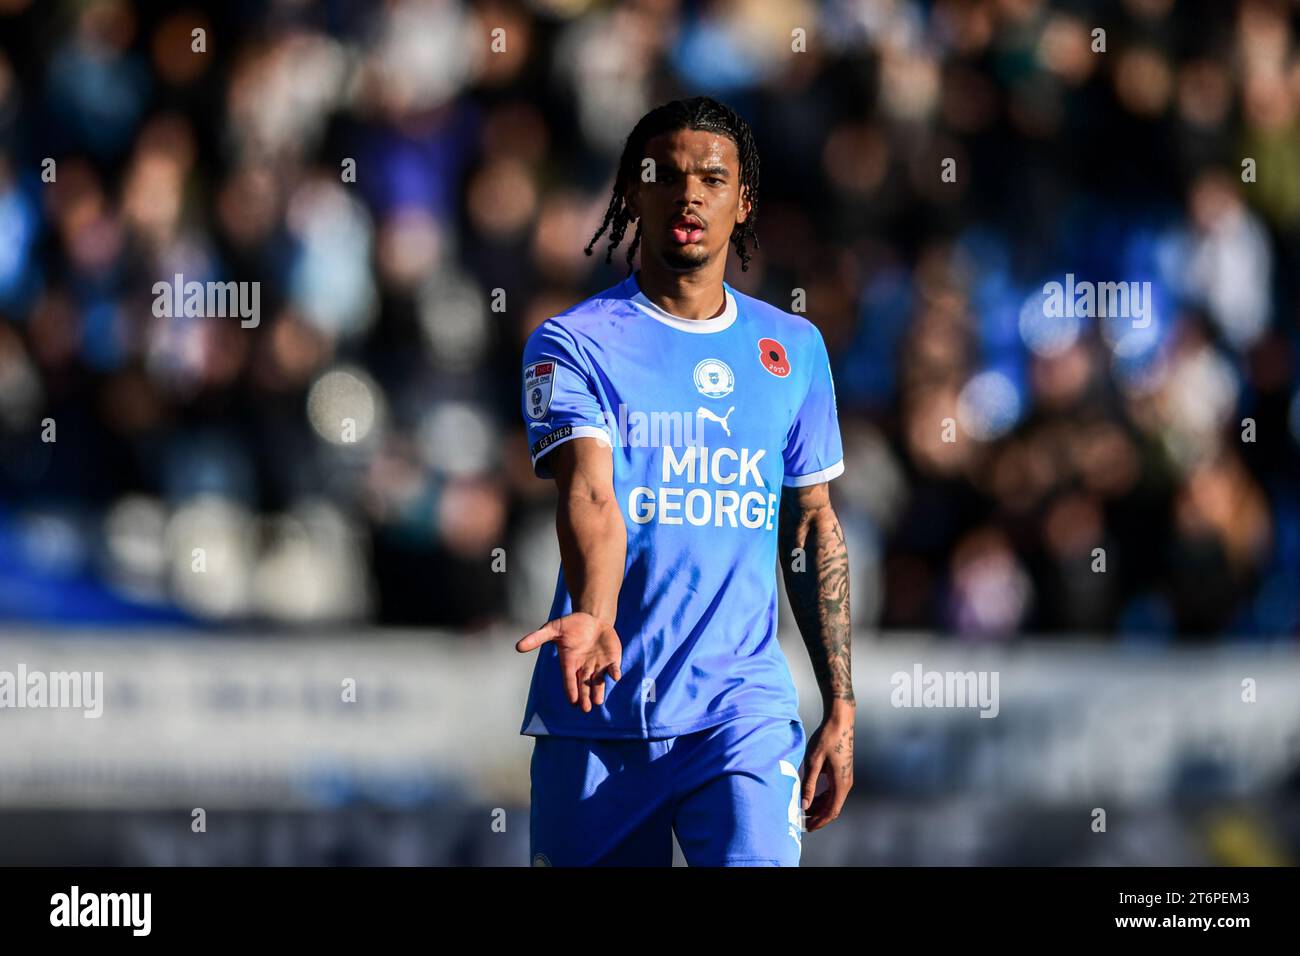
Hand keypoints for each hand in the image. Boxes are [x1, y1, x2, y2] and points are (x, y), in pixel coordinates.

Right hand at [516, 612, 622, 712]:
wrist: (592, 619)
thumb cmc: (570, 626)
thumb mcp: (552, 628)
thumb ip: (537, 638)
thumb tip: (518, 647)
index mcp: (569, 662)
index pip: (569, 678)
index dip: (570, 689)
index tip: (572, 701)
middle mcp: (584, 667)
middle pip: (583, 684)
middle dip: (584, 696)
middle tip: (585, 709)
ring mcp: (598, 665)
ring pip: (598, 681)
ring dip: (598, 691)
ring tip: (598, 702)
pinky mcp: (611, 659)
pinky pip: (613, 668)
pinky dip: (615, 673)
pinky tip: (615, 677)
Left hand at [799, 706, 853, 830]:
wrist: (840, 722)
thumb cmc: (826, 738)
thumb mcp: (813, 762)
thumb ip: (809, 784)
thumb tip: (804, 805)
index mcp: (840, 783)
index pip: (831, 811)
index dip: (819, 821)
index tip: (807, 827)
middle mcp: (846, 783)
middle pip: (834, 808)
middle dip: (819, 817)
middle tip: (803, 822)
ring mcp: (846, 778)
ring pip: (834, 800)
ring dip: (821, 807)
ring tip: (805, 811)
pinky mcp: (843, 772)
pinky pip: (834, 792)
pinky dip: (824, 798)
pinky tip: (812, 798)